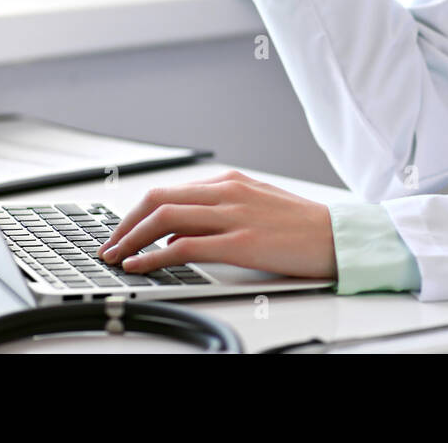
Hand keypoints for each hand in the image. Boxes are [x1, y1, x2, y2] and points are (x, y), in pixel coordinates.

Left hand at [96, 169, 337, 279]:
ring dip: (131, 238)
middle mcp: (228, 192)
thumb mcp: (257, 207)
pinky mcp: (242, 242)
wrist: (339, 236)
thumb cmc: (303, 226)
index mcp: (231, 182)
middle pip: (158, 199)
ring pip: (165, 218)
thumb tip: (177, 236)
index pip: (169, 191)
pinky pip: (184, 246)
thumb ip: (218, 215)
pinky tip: (140, 265)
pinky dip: (154, 256)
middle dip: (125, 223)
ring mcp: (234, 215)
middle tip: (108, 245)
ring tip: (115, 256)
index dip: (137, 212)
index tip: (121, 230)